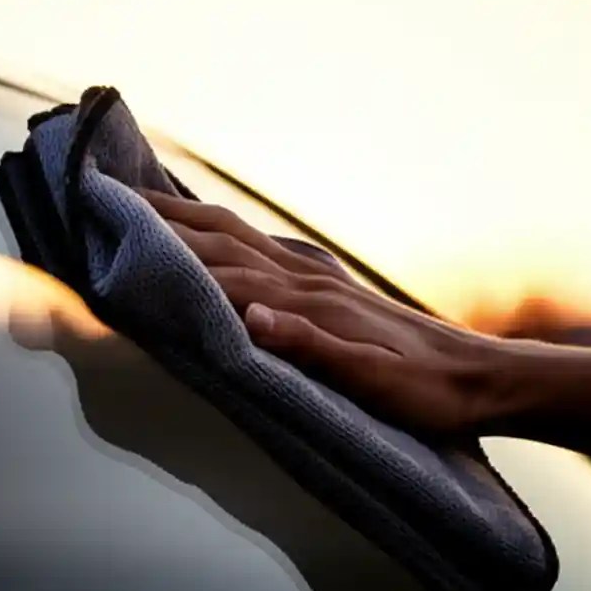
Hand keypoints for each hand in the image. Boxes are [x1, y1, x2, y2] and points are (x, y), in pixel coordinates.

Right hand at [141, 190, 506, 433]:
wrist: (482, 378)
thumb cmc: (426, 391)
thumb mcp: (372, 381)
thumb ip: (310, 347)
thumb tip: (248, 316)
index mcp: (310, 303)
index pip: (222, 270)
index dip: (166, 252)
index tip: (114, 232)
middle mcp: (309, 281)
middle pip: (223, 237)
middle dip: (165, 218)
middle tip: (109, 199)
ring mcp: (320, 280)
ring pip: (241, 236)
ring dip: (190, 217)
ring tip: (144, 203)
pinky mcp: (331, 289)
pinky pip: (264, 248)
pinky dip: (227, 234)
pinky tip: (218, 234)